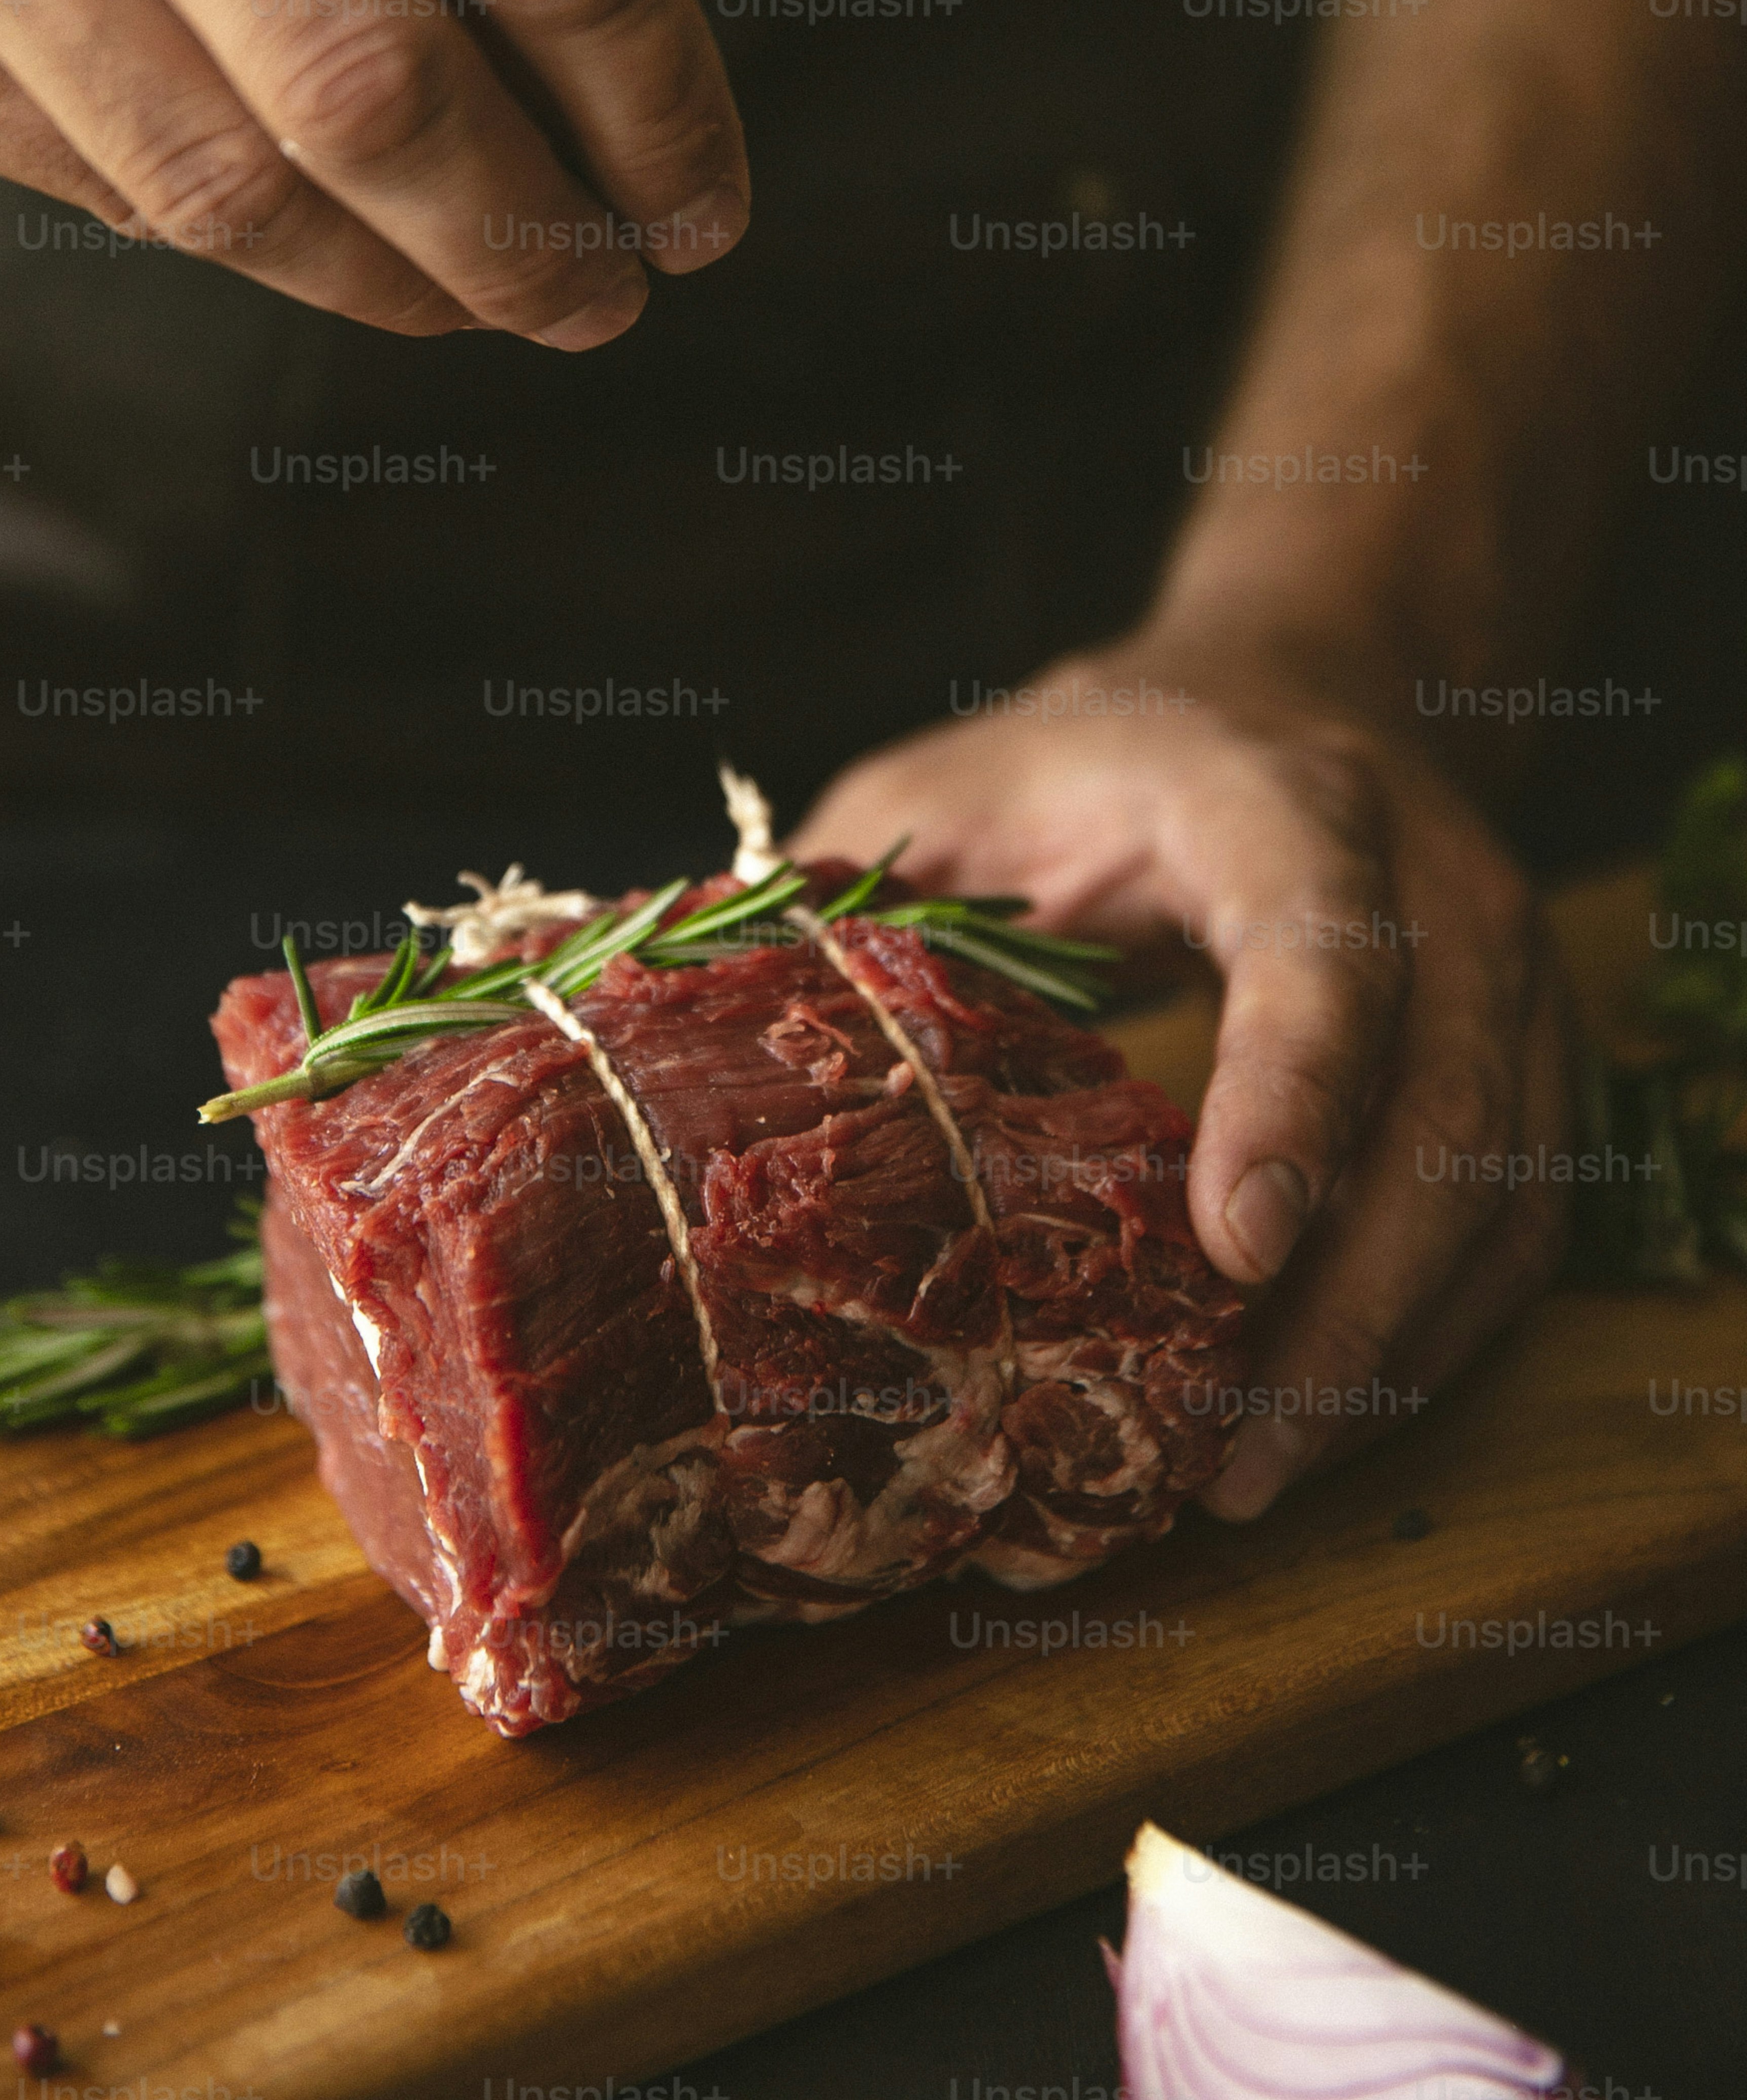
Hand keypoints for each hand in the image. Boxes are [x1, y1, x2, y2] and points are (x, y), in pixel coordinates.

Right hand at [0, 0, 744, 344]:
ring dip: (394, 282)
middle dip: (528, 235)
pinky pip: (101, 187)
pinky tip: (310, 235)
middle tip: (606, 294)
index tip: (701, 196)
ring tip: (479, 299)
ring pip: (229, 184)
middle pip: (375, 81)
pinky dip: (239, 238)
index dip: (649, 90)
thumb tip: (605, 96)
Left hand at [791, 631, 1572, 1516]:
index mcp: (1280, 805)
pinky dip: (1432, 1335)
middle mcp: (1432, 886)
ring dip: (1392, 1348)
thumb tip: (641, 1001)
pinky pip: (1518, 1221)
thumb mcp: (951, 785)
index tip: (1231, 1247)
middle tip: (1233, 1454)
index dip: (1290, 1099)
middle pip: (1443, 1108)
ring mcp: (1504, 980)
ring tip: (1259, 1474)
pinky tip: (1324, 1419)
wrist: (1299, 694)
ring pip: (1501, 1187)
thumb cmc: (1100, 760)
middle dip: (1348, 1300)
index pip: (1323, 951)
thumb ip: (838, 889)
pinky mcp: (1527, 1058)